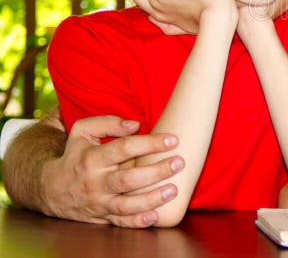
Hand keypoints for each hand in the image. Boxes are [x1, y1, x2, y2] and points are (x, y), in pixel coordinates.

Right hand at [40, 116, 184, 227]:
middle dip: (156, 172)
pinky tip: (155, 215)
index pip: (124, 148)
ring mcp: (99, 202)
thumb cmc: (75, 155)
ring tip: (173, 189)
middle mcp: (95, 182)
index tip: (173, 139)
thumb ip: (107, 123)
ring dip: (152, 199)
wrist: (50, 189)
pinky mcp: (102, 217)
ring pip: (126, 205)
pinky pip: (121, 222)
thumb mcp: (81, 132)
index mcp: (93, 158)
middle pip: (128, 179)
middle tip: (179, 162)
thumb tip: (134, 125)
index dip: (150, 143)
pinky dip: (138, 222)